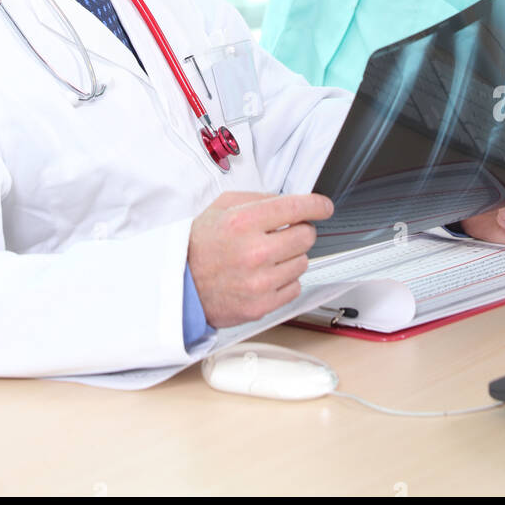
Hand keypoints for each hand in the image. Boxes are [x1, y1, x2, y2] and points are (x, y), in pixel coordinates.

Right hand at [187, 190, 332, 327]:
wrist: (180, 285)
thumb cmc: (199, 245)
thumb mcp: (221, 207)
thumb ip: (257, 199)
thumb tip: (290, 202)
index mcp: (243, 222)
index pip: (296, 208)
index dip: (317, 205)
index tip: (324, 206)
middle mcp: (254, 251)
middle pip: (306, 236)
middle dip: (301, 231)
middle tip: (286, 233)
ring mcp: (260, 282)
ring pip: (303, 262)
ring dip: (291, 256)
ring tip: (268, 257)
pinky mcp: (262, 305)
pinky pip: (295, 287)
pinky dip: (285, 279)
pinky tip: (266, 275)